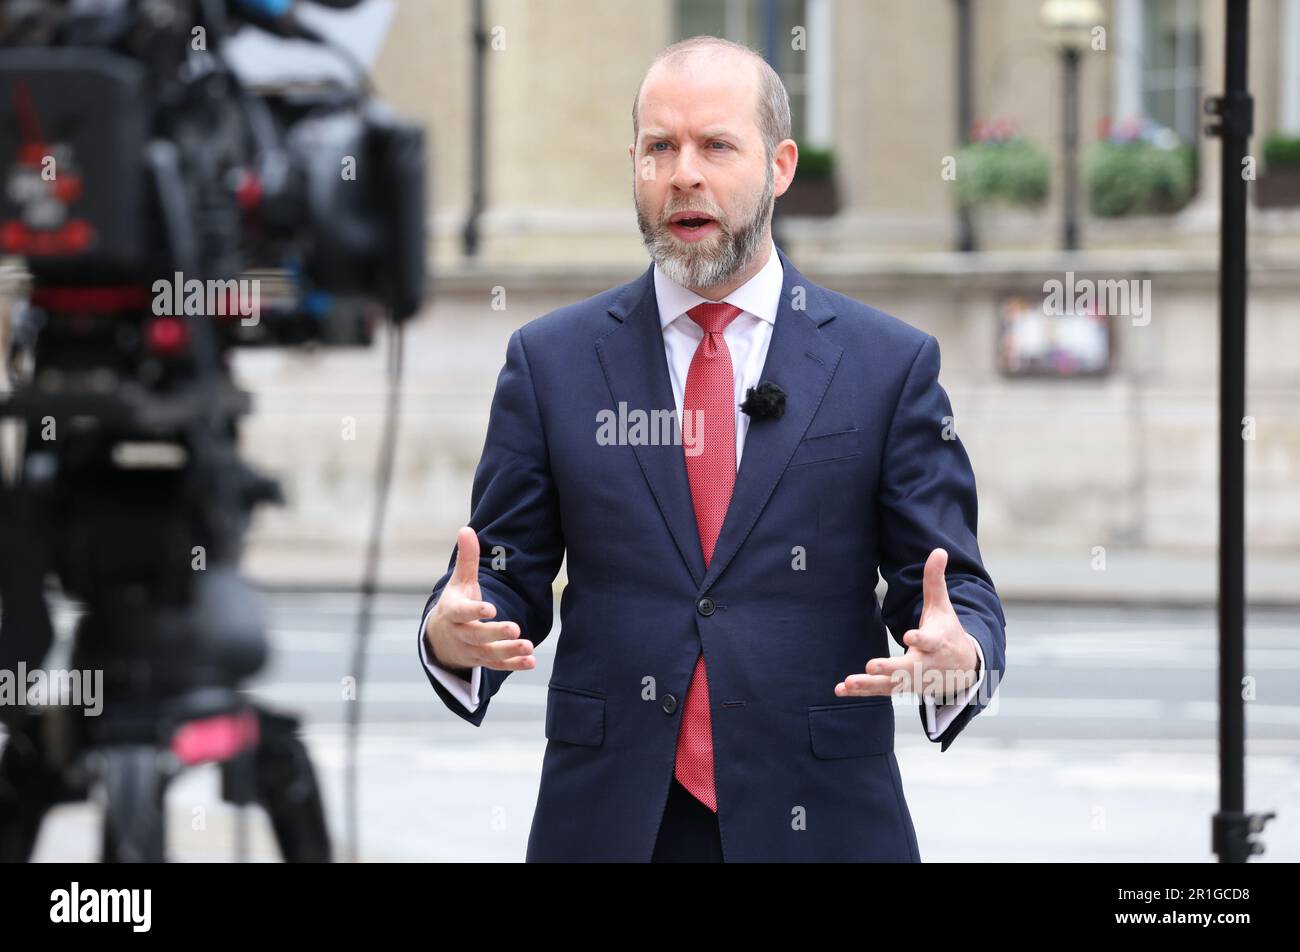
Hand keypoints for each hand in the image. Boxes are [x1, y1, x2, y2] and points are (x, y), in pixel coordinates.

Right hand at [424, 526, 536, 672]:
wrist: (440, 639)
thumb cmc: (455, 604)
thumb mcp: (459, 582)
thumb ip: (466, 559)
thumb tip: (466, 529)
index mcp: (454, 612)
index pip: (462, 613)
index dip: (475, 611)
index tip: (491, 609)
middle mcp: (461, 634)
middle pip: (477, 636)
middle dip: (495, 633)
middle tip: (515, 628)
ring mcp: (471, 650)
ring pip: (489, 654)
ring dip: (508, 651)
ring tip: (528, 646)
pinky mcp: (482, 662)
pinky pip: (497, 666)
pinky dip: (513, 665)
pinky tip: (531, 661)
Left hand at [835, 548, 978, 703]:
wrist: (964, 668)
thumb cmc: (948, 631)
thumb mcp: (943, 606)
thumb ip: (935, 580)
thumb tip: (939, 550)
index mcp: (936, 642)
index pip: (929, 640)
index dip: (920, 639)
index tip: (910, 637)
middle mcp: (926, 664)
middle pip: (908, 669)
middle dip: (890, 668)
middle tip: (872, 665)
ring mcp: (914, 679)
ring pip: (891, 684)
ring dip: (869, 684)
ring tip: (849, 682)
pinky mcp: (903, 687)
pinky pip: (881, 691)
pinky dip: (862, 691)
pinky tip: (841, 689)